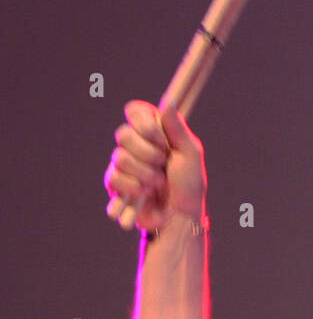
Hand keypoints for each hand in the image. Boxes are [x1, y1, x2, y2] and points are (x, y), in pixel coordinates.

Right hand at [103, 101, 206, 231]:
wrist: (179, 217)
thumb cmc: (188, 186)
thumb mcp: (190, 154)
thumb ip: (177, 128)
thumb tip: (167, 101)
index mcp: (153, 133)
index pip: (135, 111)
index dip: (145, 123)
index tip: (162, 139)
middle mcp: (136, 144)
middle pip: (123, 133)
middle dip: (148, 153)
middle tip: (163, 164)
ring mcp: (124, 164)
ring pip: (120, 158)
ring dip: (145, 174)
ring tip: (158, 183)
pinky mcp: (116, 184)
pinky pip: (115, 178)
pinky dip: (135, 188)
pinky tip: (145, 195)